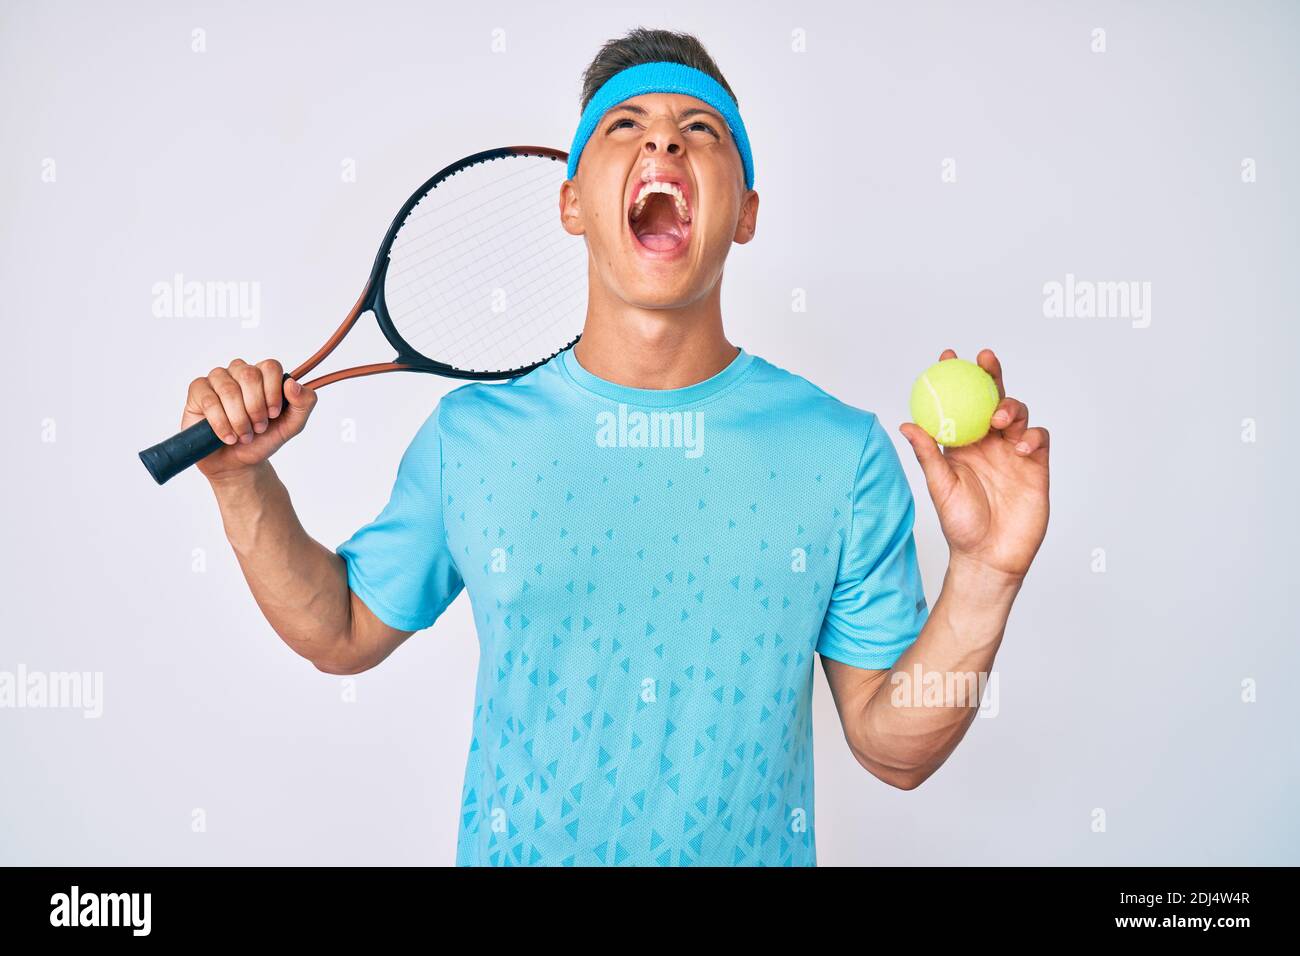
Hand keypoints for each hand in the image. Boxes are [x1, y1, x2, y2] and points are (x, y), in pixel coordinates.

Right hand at [181, 359, 316, 480]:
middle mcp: (239, 372)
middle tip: (258, 428)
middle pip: (250, 376)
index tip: (274, 415)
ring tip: (244, 436)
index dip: (273, 392)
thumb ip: (304, 403)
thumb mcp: (292, 425)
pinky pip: (209, 400)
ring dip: (239, 418)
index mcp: (263, 375)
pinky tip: (228, 437)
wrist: (239, 464)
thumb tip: (292, 383)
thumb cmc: (263, 440)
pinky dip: (221, 423)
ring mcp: (217, 380)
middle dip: (256, 408)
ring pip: (229, 389)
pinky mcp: (198, 391)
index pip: (270, 367)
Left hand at [899, 348, 1048, 581]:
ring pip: (1018, 414)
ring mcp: (1013, 453)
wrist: (990, 557)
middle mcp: (988, 444)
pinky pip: (1039, 438)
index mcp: (961, 445)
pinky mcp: (1036, 466)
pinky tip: (1019, 446)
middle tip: (983, 359)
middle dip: (990, 374)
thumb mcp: (940, 487)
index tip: (946, 356)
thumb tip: (906, 424)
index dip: (954, 378)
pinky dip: (1032, 435)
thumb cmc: (961, 525)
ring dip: (1010, 407)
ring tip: (998, 418)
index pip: (958, 404)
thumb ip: (927, 455)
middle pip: (991, 399)